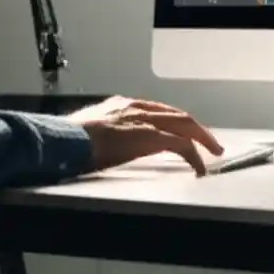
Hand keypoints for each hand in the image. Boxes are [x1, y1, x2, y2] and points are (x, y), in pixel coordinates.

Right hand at [68, 96, 223, 175]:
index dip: (174, 122)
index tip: (184, 133)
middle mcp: (134, 107)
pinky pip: (180, 144)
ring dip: (201, 139)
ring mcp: (143, 119)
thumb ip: (102, 137)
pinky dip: (193, 156)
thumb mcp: (87, 134)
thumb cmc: (66, 142)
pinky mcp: (148, 135)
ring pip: (184, 124)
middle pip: (176, 114)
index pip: (157, 110)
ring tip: (212, 153)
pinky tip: (198, 167)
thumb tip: (103, 149)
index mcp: (120, 106)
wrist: (61, 140)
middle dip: (196, 128)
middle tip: (209, 143)